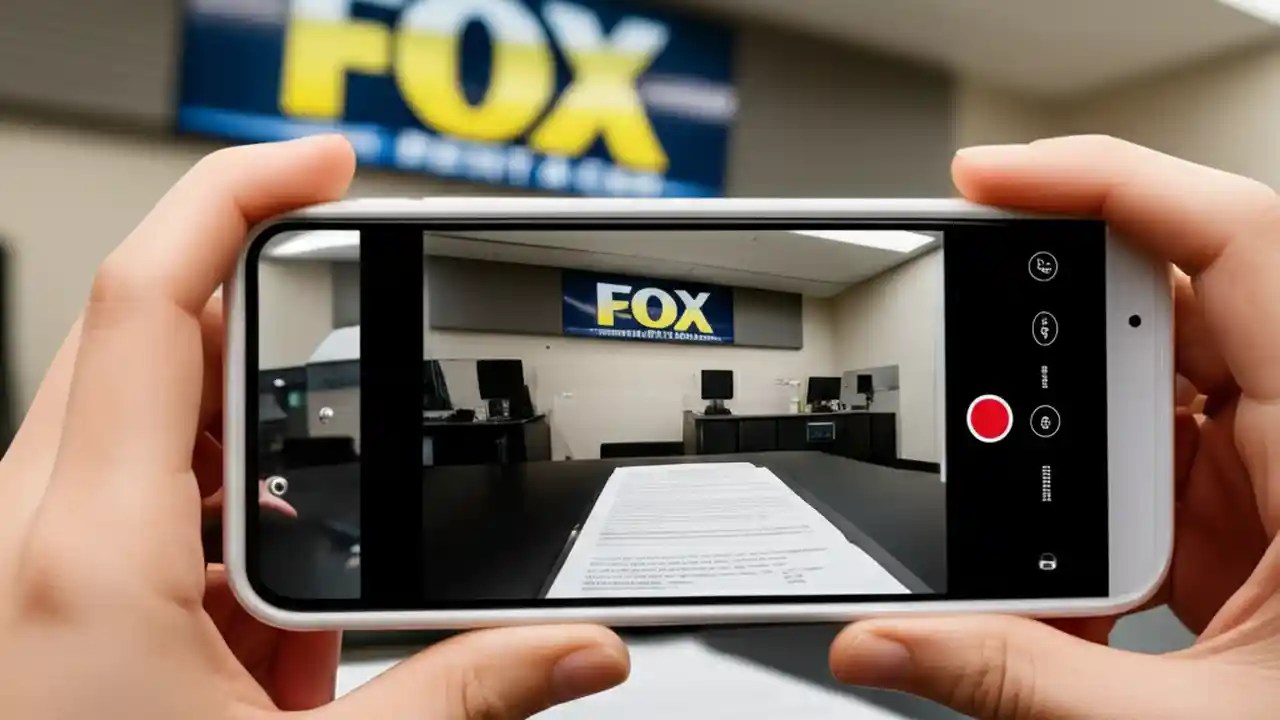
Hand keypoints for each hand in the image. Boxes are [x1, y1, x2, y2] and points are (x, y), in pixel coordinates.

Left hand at [0, 136, 628, 717]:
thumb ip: (461, 696)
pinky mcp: (27, 605)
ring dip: (245, 503)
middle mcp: (23, 542)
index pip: (154, 298)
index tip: (323, 163)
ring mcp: (19, 570)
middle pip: (159, 360)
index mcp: (83, 560)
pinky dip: (208, 560)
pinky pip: (124, 522)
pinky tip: (250, 659)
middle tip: (352, 451)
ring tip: (287, 635)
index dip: (241, 195)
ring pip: (147, 452)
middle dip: (275, 385)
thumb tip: (580, 649)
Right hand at [830, 136, 1279, 718]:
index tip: (990, 179)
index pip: (1240, 244)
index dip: (1107, 183)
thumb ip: (1024, 683)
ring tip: (1008, 501)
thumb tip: (883, 642)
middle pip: (1172, 305)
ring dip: (1061, 438)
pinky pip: (1153, 457)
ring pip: (1153, 384)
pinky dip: (1083, 501)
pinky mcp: (1248, 517)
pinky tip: (1064, 575)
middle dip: (1048, 333)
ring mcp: (1275, 476)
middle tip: (962, 358)